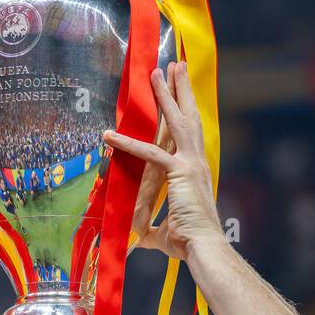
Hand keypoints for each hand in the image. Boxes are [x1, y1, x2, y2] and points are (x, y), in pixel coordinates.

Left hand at [103, 61, 222, 261]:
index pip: (186, 133)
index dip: (183, 111)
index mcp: (194, 171)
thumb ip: (149, 230)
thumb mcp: (162, 234)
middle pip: (188, 117)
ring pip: (178, 121)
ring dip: (167, 95)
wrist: (204, 249)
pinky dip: (128, 144)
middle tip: (176, 65)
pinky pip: (150, 154)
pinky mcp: (179, 173)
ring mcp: (190, 164)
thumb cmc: (188, 243)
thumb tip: (136, 239)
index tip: (180, 91)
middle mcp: (196, 162)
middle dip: (181, 89)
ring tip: (159, 71)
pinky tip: (110, 135)